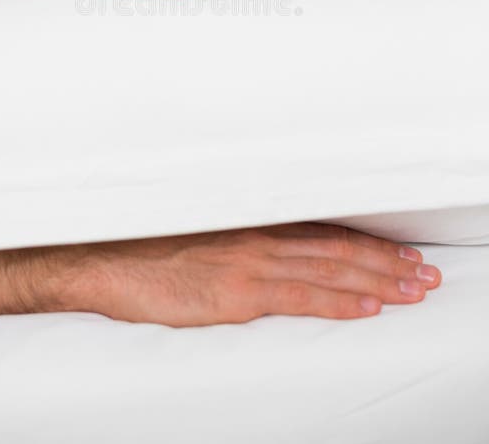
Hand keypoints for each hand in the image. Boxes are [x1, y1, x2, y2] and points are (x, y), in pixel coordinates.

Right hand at [51, 221, 441, 326]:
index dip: (367, 241)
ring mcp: (250, 263)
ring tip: (414, 288)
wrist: (105, 257)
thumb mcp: (200, 235)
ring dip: (378, 280)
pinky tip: (367, 308)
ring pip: (330, 270)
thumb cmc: (148, 246)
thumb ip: (238, 243)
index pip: (324, 230)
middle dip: (387, 260)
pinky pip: (300, 297)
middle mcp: (259, 237)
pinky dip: (339, 302)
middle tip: (425, 272)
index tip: (400, 250)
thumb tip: (267, 257)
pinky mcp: (237, 292)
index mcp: (251, 223)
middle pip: (338, 247)